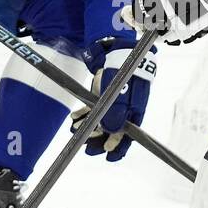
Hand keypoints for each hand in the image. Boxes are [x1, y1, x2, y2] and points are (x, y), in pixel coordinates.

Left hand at [72, 39, 155, 160]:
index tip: (108, 153)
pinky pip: (92, 110)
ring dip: (88, 127)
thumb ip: (116, 113)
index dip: (118, 146)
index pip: (128, 136)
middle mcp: (123, 111)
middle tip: (85, 146)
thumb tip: (111, 132)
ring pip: (100, 122)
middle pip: (112, 132)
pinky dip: (83, 114)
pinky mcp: (102, 96)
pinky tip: (74, 118)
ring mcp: (112, 104)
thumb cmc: (124, 74)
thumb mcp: (121, 94)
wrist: (118, 53)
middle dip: (98, 140)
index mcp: (133, 113)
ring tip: (75, 130)